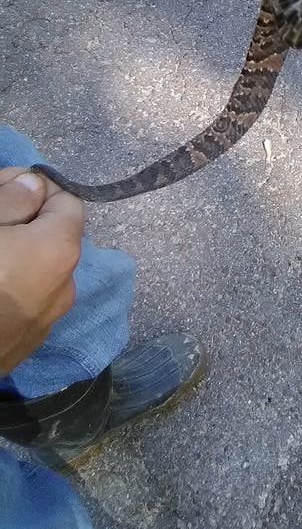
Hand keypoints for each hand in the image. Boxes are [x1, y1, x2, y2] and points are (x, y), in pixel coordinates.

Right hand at [0, 168, 83, 374]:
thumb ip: (11, 199)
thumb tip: (35, 185)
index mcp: (59, 250)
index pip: (67, 201)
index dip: (34, 188)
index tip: (3, 188)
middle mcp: (65, 286)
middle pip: (53, 236)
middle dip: (22, 220)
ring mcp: (46, 320)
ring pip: (38, 270)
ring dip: (15, 254)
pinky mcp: (25, 344)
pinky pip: (26, 299)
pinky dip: (9, 285)